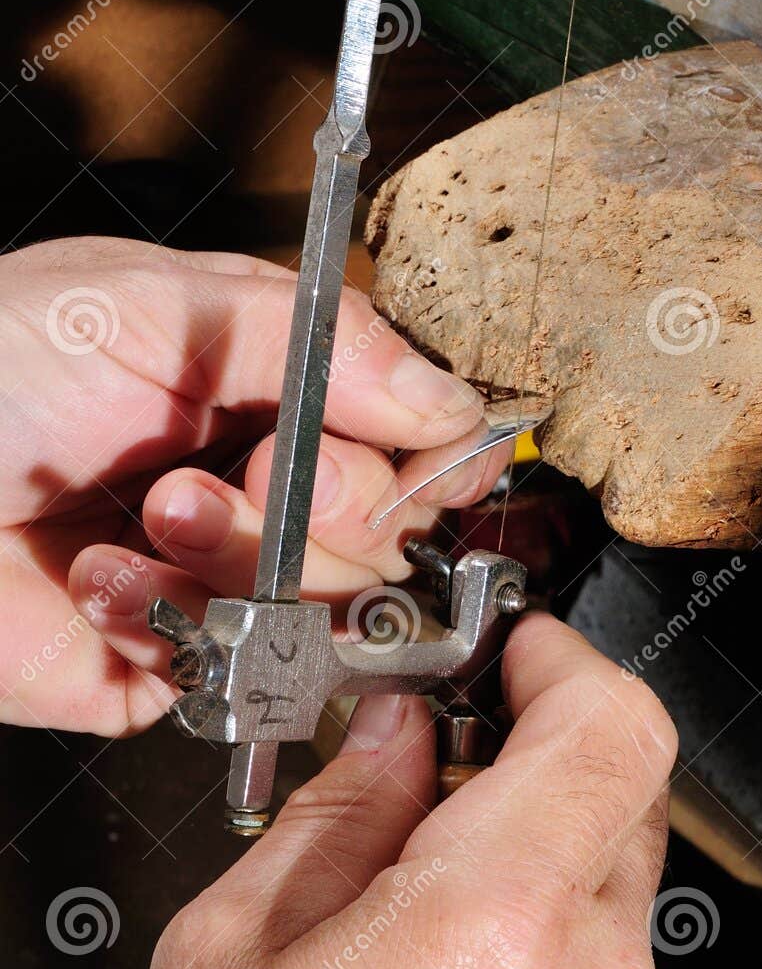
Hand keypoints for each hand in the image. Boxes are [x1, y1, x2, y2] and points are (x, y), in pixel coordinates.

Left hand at [0, 237, 505, 735]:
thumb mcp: (166, 301)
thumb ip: (329, 345)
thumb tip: (453, 408)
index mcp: (274, 394)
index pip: (413, 440)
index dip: (427, 457)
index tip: (414, 455)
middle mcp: (261, 491)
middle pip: (390, 530)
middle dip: (324, 497)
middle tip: (240, 463)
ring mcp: (220, 583)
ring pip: (330, 606)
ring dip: (241, 548)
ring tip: (152, 508)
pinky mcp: (169, 666)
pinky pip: (237, 664)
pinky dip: (168, 613)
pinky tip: (101, 574)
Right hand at [110, 615, 683, 968]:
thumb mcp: (235, 956)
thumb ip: (338, 817)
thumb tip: (394, 737)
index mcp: (495, 916)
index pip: (610, 725)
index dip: (567, 662)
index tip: (519, 652)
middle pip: (619, 798)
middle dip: (539, 761)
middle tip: (446, 773)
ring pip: (612, 895)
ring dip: (539, 867)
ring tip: (422, 915)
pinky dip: (552, 955)